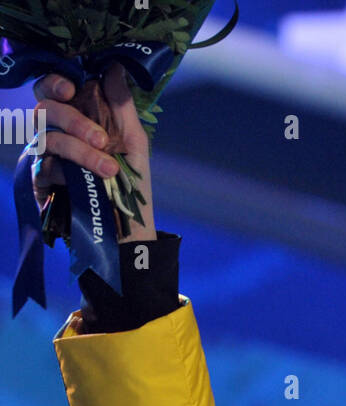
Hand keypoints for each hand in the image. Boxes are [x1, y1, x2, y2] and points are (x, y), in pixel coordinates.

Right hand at [31, 64, 154, 242]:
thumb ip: (122, 105)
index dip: (55, 82)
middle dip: (73, 120)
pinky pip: (41, 168)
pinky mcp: (40, 183)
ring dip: (80, 151)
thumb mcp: (134, 142)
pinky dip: (65, 172)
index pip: (52, 89)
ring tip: (109, 169)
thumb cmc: (132, 182)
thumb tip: (114, 66)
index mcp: (76, 116)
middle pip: (44, 109)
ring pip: (46, 138)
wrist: (130, 228)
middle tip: (101, 139)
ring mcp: (46, 157)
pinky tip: (86, 182)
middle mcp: (56, 132)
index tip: (71, 87)